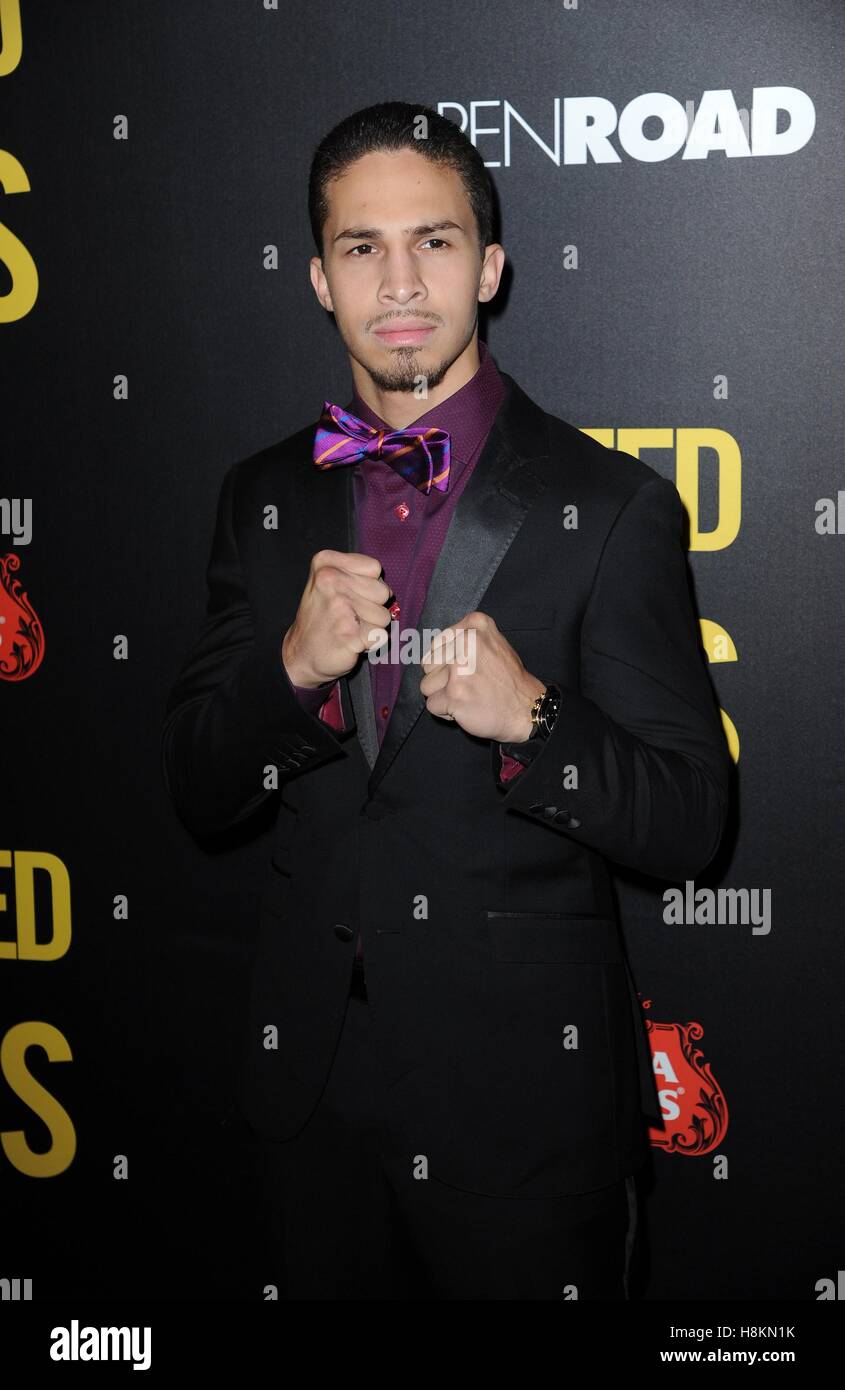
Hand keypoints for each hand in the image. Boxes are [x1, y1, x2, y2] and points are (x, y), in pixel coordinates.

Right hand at [281, 549, 391, 686]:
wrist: (300, 653)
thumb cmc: (321, 617)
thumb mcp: (328, 581)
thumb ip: (357, 574)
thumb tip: (388, 590)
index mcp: (325, 563)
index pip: (374, 567)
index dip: (368, 585)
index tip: (347, 596)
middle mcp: (330, 580)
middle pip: (382, 591)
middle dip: (372, 607)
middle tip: (349, 616)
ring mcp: (340, 607)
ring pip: (384, 615)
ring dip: (371, 626)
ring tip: (349, 628)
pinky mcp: (350, 633)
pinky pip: (381, 635)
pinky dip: (371, 643)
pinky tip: (351, 642)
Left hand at [419, 611, 545, 741]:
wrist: (527, 708)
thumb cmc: (507, 678)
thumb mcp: (492, 642)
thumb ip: (463, 638)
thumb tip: (432, 649)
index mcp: (475, 624)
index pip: (436, 644)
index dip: (448, 661)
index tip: (469, 668)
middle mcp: (466, 642)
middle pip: (427, 664)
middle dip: (442, 678)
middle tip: (468, 684)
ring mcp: (459, 668)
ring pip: (426, 685)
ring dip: (443, 696)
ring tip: (467, 695)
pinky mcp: (454, 693)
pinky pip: (432, 705)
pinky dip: (446, 712)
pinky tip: (466, 708)